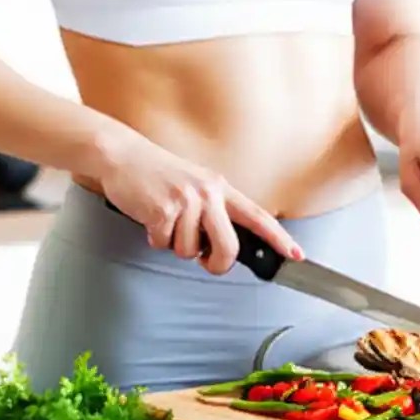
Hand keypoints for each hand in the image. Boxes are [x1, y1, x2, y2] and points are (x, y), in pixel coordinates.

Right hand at [99, 138, 302, 274]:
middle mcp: (208, 193)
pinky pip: (164, 244)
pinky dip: (155, 238)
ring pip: (190, 251)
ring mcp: (186, 201)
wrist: (124, 156)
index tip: (296, 254)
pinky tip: (151, 217)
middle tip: (206, 260)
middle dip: (217, 263)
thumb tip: (223, 246)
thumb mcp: (196, 184)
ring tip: (166, 220)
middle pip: (229, 247)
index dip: (279, 238)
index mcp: (220, 188)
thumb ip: (213, 210)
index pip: (258, 216)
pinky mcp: (163, 210)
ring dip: (175, 244)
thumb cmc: (158, 175)